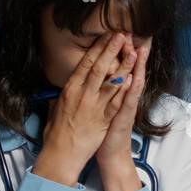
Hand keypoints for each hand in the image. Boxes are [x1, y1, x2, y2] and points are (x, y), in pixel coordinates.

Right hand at [33, 33, 134, 185]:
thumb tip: (67, 85)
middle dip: (111, 49)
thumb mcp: (56, 108)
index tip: (105, 37)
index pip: (85, 64)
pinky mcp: (103, 119)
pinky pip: (117, 102)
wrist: (61, 154)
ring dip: (124, 66)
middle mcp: (82, 95)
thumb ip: (64, 95)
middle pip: (99, 67)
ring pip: (111, 82)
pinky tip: (134, 79)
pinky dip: (126, 90)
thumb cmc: (56, 133)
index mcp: (70, 89)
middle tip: (121, 35)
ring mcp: (94, 107)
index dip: (97, 48)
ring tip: (133, 52)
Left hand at [97, 40, 149, 190]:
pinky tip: (136, 78)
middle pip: (131, 72)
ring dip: (137, 67)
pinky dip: (133, 90)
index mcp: (116, 95)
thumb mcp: (102, 110)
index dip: (123, 54)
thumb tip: (97, 79)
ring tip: (141, 50)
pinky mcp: (124, 119)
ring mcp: (126, 108)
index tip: (123, 37)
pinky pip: (129, 102)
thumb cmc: (103, 133)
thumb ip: (103, 94)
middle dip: (133, 54)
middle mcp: (124, 99)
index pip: (122, 70)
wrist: (110, 155)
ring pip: (133, 83)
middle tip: (137, 35)